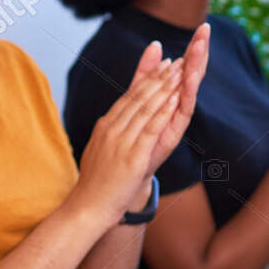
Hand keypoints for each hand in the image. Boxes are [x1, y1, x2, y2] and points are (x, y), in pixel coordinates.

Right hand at [68, 48, 185, 226]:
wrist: (88, 208)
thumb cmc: (97, 183)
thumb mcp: (103, 150)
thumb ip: (112, 131)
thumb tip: (116, 118)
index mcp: (105, 126)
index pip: (129, 96)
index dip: (148, 78)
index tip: (163, 64)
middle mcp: (111, 129)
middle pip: (138, 97)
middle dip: (159, 77)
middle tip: (176, 60)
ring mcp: (120, 141)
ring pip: (145, 108)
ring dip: (164, 88)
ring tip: (180, 72)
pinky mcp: (132, 156)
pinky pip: (150, 128)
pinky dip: (163, 110)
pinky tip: (175, 98)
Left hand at [140, 23, 209, 175]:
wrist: (124, 174)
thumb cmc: (134, 137)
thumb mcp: (139, 97)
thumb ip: (146, 73)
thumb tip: (156, 44)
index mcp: (172, 96)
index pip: (186, 67)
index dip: (194, 49)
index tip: (203, 27)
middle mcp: (178, 107)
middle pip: (192, 75)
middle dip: (199, 53)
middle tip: (206, 31)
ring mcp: (176, 121)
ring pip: (189, 90)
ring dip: (195, 68)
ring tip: (200, 48)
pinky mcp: (172, 135)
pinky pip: (181, 111)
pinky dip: (185, 95)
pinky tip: (188, 79)